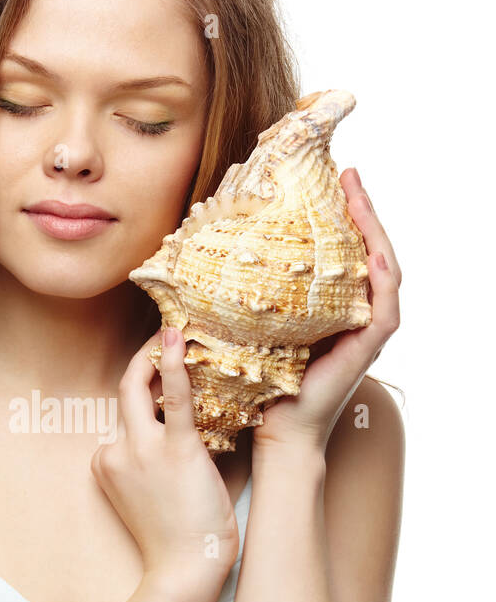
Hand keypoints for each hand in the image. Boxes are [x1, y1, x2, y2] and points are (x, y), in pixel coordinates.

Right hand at [91, 327, 240, 584]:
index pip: (126, 421)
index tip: (162, 381)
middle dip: (139, 364)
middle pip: (124, 395)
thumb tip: (191, 437)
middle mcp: (117, 451)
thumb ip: (158, 463)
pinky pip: (172, 399)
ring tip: (172, 332)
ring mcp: (141, 449)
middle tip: (160, 338)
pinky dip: (173, 366)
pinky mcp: (175, 449)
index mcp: (108, 462)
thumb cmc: (178, 540)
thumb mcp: (155, 495)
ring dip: (152, 357)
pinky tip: (176, 339)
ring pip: (136, 390)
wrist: (184, 570)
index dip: (146, 402)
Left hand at [253, 168, 401, 455]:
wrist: (276, 428)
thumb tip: (215, 250)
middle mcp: (356, 312)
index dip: (343, 214)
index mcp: (334, 304)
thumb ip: (253, 292)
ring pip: (384, 269)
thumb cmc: (262, 381)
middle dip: (363, 209)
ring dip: (375, 231)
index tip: (330, 178)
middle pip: (370, 250)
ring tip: (360, 197)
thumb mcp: (255, 324)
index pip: (346, 249)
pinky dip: (383, 278)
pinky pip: (386, 307)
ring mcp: (367, 329)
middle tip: (348, 173)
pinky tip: (373, 253)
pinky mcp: (368, 348)